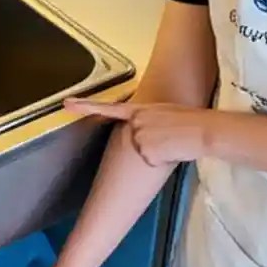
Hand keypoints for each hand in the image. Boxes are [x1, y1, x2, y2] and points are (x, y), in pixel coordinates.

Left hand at [65, 99, 214, 166]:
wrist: (200, 130)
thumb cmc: (187, 122)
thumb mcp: (162, 113)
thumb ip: (145, 119)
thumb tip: (137, 132)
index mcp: (139, 110)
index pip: (106, 108)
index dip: (84, 106)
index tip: (66, 104)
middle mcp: (134, 123)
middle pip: (130, 140)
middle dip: (147, 143)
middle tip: (165, 138)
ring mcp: (138, 137)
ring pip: (139, 154)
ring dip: (154, 152)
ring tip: (169, 143)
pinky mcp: (145, 152)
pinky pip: (148, 163)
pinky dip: (159, 161)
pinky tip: (170, 151)